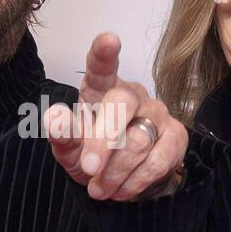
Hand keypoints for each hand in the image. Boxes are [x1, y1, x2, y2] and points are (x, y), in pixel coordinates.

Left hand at [44, 32, 186, 200]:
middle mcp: (132, 94)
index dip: (104, 54)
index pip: (102, 67)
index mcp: (100, 90)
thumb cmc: (94, 156)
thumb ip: (62, 135)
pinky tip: (121, 191)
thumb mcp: (71, 150)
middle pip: (122, 103)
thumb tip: (54, 117)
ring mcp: (157, 113)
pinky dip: (135, 181)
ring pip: (138, 140)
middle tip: (88, 169)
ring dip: (115, 171)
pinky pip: (157, 160)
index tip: (108, 40)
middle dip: (103, 141)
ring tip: (99, 189)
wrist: (123, 183)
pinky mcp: (176, 137)